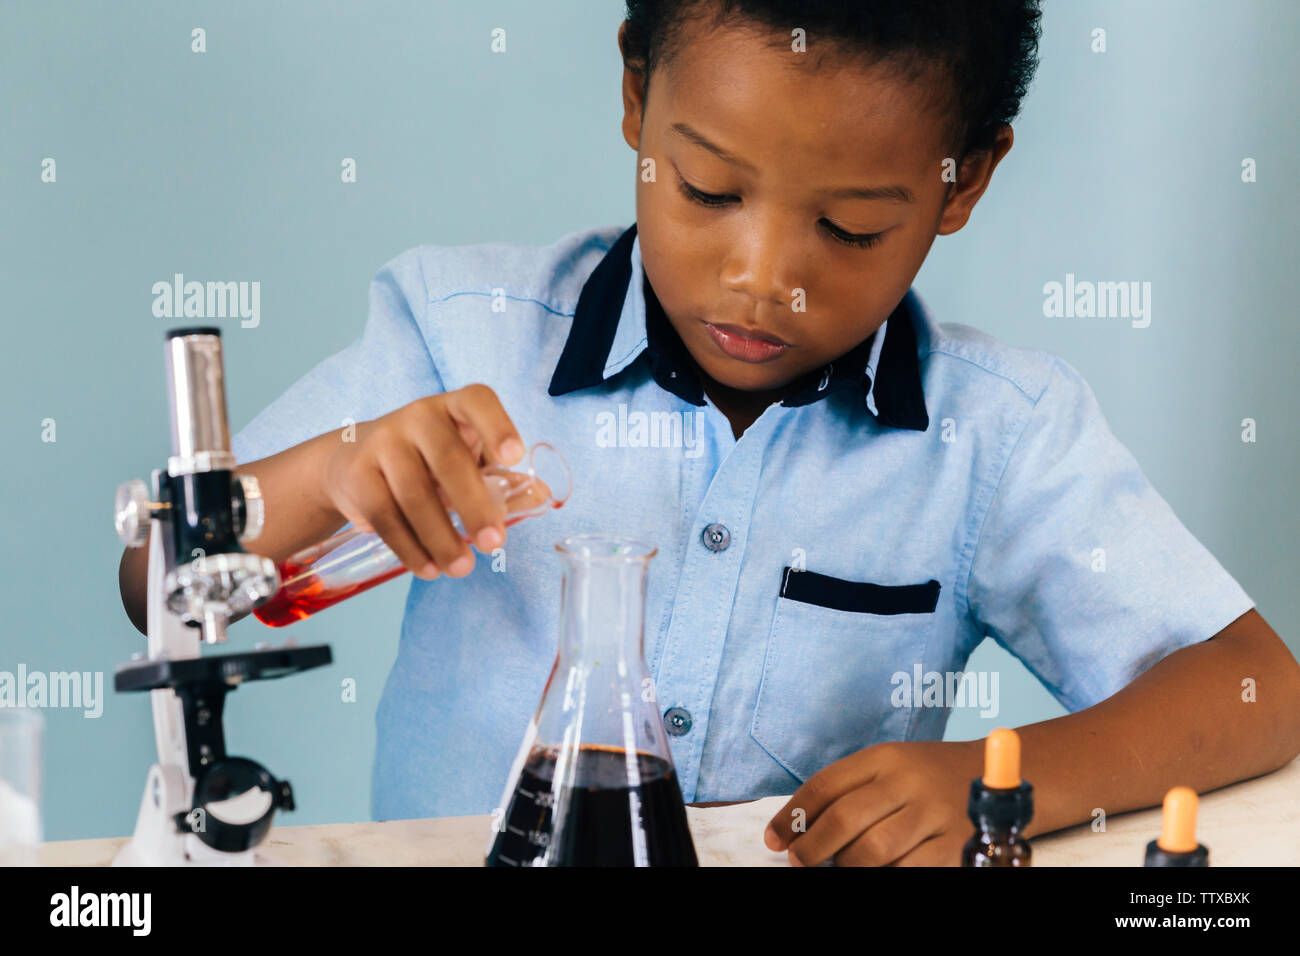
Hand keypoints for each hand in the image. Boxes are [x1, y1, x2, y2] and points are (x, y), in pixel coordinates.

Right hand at [320, 384, 523, 579]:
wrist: (351, 461)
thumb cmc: (426, 461)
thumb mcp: (464, 461)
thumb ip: (501, 481)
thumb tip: (541, 496)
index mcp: (454, 408)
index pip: (477, 401)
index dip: (497, 426)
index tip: (513, 457)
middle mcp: (418, 417)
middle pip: (448, 458)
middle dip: (474, 505)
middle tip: (493, 543)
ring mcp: (384, 442)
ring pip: (415, 495)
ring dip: (441, 538)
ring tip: (461, 567)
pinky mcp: (358, 475)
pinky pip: (386, 517)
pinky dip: (410, 548)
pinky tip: (428, 567)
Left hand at [763, 739, 983, 865]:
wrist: (996, 777)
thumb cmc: (927, 777)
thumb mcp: (889, 767)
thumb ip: (849, 790)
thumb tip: (798, 829)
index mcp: (885, 756)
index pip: (826, 785)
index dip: (792, 815)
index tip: (774, 839)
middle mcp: (909, 780)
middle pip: (845, 820)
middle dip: (812, 848)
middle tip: (799, 861)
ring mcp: (935, 814)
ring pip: (872, 852)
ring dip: (847, 866)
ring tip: (843, 866)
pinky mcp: (956, 846)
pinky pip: (908, 870)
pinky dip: (885, 875)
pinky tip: (878, 871)